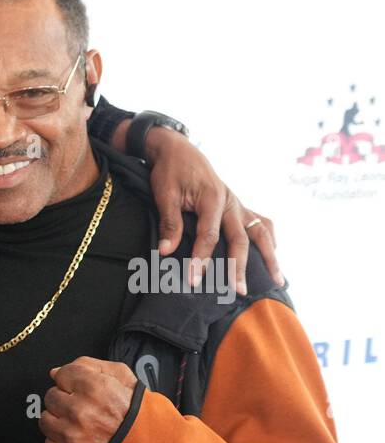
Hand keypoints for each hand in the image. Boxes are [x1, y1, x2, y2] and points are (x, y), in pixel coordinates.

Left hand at [40, 357, 136, 442]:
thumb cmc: (140, 415)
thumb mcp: (125, 378)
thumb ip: (90, 366)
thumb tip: (57, 371)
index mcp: (95, 388)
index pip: (62, 375)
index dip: (72, 380)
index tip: (80, 388)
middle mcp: (80, 412)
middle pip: (51, 396)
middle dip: (65, 399)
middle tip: (84, 408)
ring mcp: (73, 436)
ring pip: (46, 420)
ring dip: (60, 421)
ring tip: (81, 425)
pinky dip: (61, 442)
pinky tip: (80, 440)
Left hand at [144, 126, 281, 294]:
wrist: (179, 150)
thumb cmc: (170, 172)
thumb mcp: (164, 194)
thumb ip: (169, 223)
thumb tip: (166, 252)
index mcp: (213, 198)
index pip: (209, 236)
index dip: (202, 260)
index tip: (195, 281)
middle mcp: (231, 202)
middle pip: (240, 239)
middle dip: (240, 267)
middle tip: (239, 292)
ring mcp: (238, 204)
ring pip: (260, 232)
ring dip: (270, 256)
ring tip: (277, 281)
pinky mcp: (239, 206)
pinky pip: (261, 223)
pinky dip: (269, 239)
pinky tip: (273, 255)